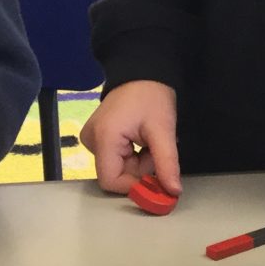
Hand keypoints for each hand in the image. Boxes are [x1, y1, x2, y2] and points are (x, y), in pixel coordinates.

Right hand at [79, 80, 181, 195]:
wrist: (140, 73)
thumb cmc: (151, 97)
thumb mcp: (163, 131)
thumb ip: (167, 163)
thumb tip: (173, 192)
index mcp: (104, 137)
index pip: (110, 181)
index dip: (134, 186)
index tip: (157, 182)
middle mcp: (91, 140)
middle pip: (116, 174)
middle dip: (140, 169)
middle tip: (154, 149)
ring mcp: (91, 138)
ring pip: (117, 168)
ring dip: (138, 162)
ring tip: (148, 140)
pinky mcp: (96, 137)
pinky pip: (115, 159)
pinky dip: (131, 155)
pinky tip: (138, 139)